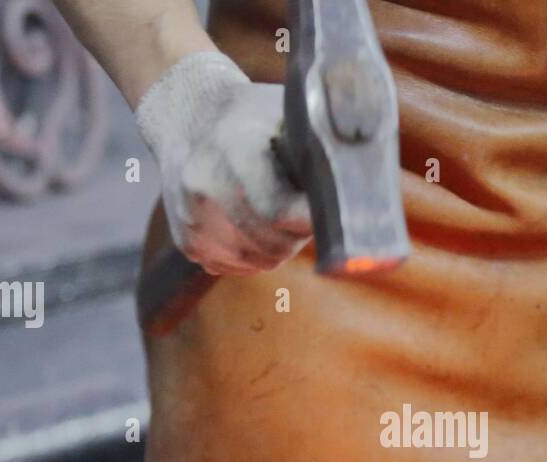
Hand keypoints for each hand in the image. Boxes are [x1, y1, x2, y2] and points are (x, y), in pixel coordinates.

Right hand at [135, 52, 311, 274]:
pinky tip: (256, 224)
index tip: (332, 211)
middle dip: (299, 234)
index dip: (311, 218)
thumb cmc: (253, 114)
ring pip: (258, 261)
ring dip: (279, 246)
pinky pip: (237, 266)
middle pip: (273, 244)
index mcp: (232, 148)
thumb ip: (319, 143)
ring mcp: (191, 217)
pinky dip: (254, 254)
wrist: (188, 115)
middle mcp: (204, 185)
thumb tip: (359, 183)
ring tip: (280, 212)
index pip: (279, 212)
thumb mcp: (286, 109)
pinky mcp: (187, 240)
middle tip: (305, 210)